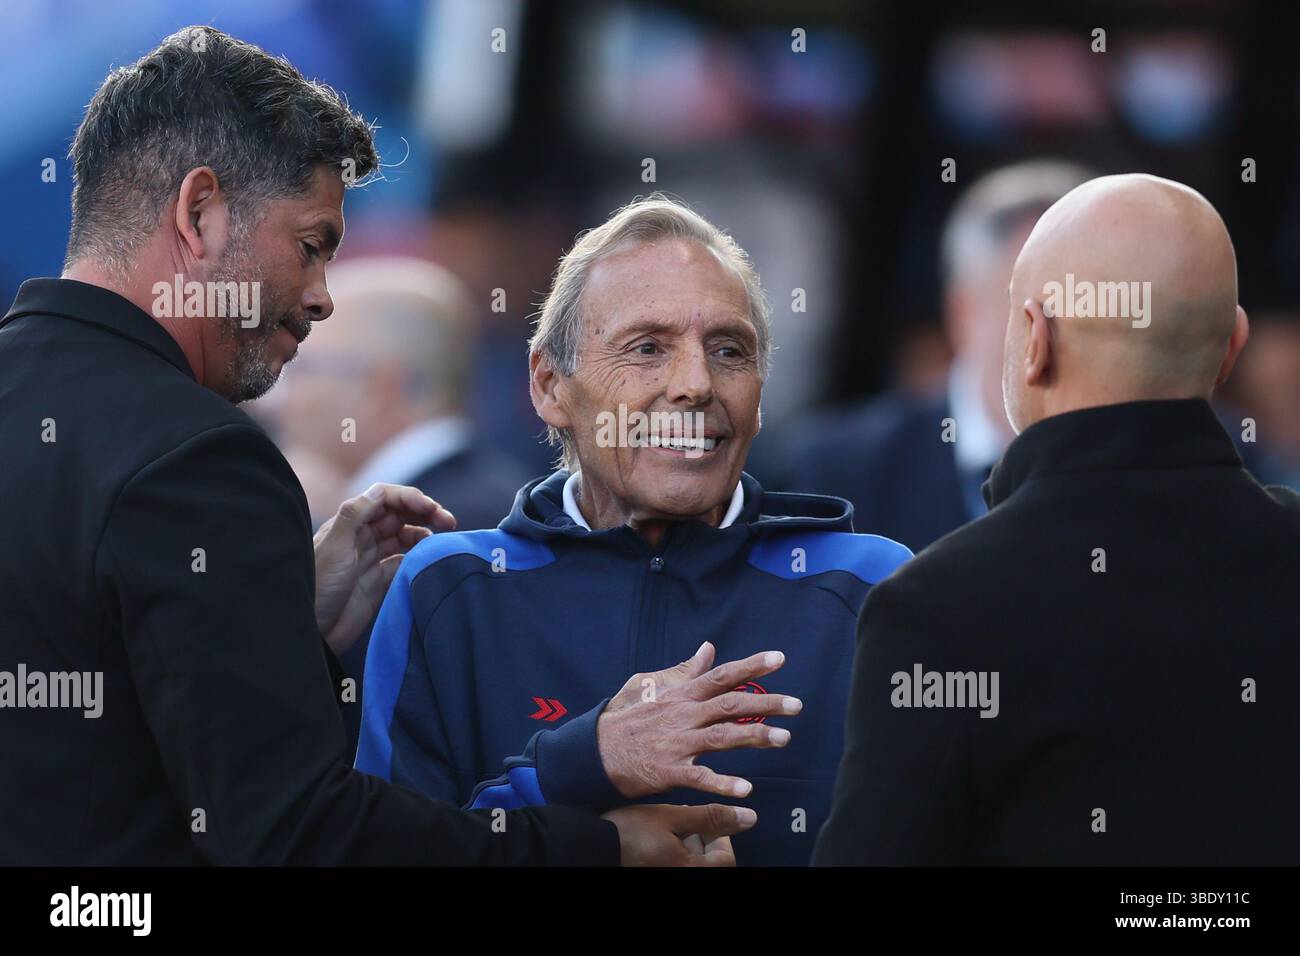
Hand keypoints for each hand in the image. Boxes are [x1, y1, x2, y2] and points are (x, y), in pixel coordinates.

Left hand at [313, 483, 454, 654]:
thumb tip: (380, 491)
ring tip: (443, 540)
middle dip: (425, 512)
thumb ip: (355, 516)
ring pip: (405, 536)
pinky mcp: (379, 582)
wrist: (312, 634)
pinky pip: (405, 561)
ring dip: (425, 533)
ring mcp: (372, 559)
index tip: (431, 508)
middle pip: (399, 514)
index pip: (385, 498)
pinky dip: (419, 557)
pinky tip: (430, 558)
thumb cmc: (316, 588)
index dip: (410, 498)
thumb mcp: (333, 548)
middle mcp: (362, 537)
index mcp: (350, 523)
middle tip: (449, 521)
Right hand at [596, 643, 800, 799]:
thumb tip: (709, 648)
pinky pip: (701, 777)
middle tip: (797, 704)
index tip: (780, 658)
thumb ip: (687, 672)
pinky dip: (724, 783)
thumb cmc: (630, 721)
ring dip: (755, 737)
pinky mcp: (670, 771)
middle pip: (731, 705)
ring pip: (722, 737)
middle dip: (766, 702)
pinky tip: (746, 789)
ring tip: (784, 738)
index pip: (722, 676)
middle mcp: (684, 716)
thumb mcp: (656, 689)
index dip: (752, 666)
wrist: (595, 752)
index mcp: (683, 696)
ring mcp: (678, 743)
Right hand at [602, 803, 755, 865]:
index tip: (705, 821)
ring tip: (674, 825)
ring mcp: (669, 874)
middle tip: (687, 820)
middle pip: (711, 864)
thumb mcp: (673, 817)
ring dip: (692, 846)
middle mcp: (681, 876)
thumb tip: (749, 817)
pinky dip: (679, 851)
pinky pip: (680, 864)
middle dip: (705, 841)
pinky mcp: (659, 870)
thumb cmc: (632, 830)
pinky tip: (665, 836)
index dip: (723, 838)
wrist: (595, 844)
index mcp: (689, 869)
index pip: (726, 861)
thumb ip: (711, 818)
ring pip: (695, 864)